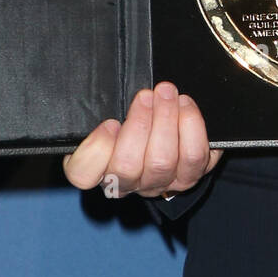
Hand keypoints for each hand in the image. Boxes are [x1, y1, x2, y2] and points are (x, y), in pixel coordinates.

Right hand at [62, 81, 221, 198]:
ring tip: (167, 93)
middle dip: (139, 124)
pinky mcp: (189, 175)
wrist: (169, 133)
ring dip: (166, 120)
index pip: (83, 175)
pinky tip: (185, 106)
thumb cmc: (133, 121)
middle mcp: (128, 183)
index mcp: (98, 168)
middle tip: (146, 95)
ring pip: (162, 162)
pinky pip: (194, 157)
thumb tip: (109, 99)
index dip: (96, 150)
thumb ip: (103, 111)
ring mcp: (160, 183)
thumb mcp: (110, 113)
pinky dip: (191, 127)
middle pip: (128, 167)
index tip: (110, 122)